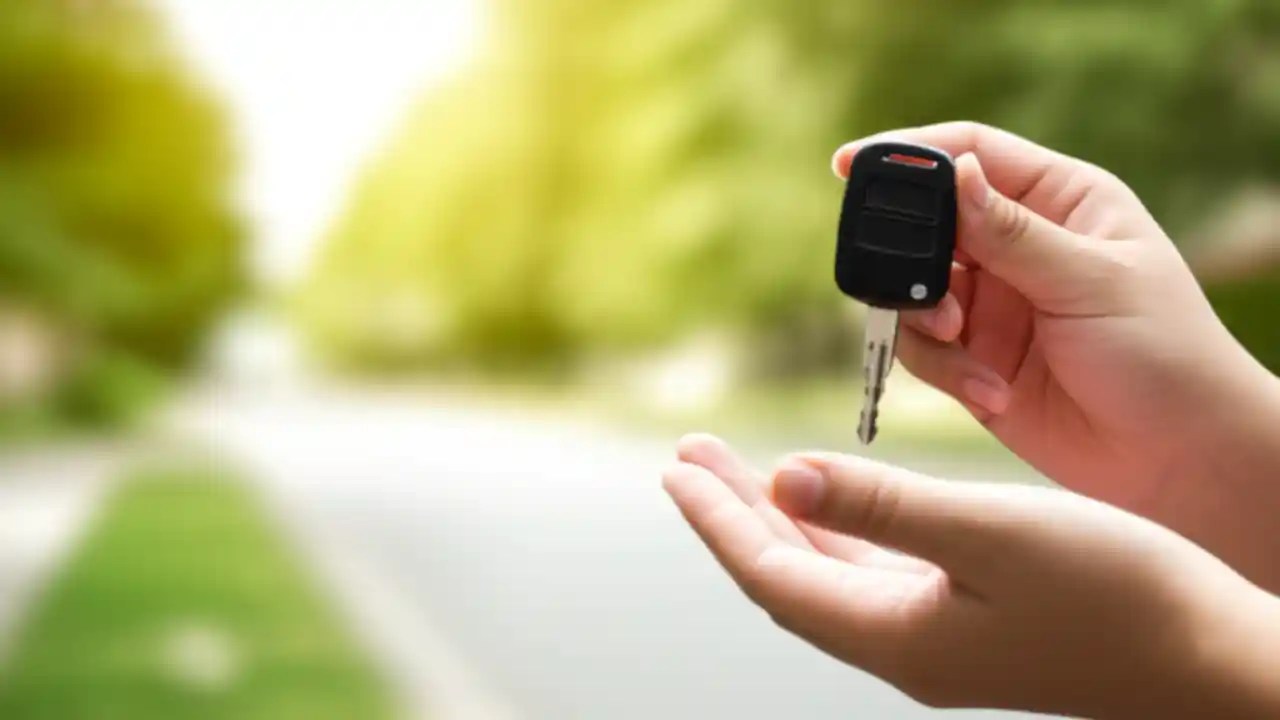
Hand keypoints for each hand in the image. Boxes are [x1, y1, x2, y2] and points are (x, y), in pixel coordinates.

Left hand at [664, 435, 1279, 717]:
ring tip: (737, 467)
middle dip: (733, 511)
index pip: (770, 573)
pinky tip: (828, 500)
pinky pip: (871, 572)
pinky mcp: (969, 622)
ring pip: (825, 570)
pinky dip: (835, 529)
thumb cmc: (1122, 597)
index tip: (675, 468)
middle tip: (689, 457)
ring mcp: (935, 637)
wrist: (1216, 658)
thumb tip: (783, 479)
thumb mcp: (993, 534)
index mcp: (896, 634)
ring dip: (778, 516)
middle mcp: (903, 644)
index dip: (716, 520)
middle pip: (785, 572)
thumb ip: (884, 506)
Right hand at [833, 122, 1279, 586]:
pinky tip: (992, 393)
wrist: (1176, 458)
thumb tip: (954, 170)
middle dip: (908, 256)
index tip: (852, 164)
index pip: (972, 155)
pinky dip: (942, 369)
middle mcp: (1016, 245)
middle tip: (919, 288)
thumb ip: (1012, 232)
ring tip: (960, 342)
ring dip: (923, 319)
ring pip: (911, 291)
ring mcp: (991, 304)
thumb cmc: (1162, 353)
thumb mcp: (1090, 280)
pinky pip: (921, 350)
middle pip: (926, 223)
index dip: (911, 153)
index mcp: (1059, 201)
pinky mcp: (972, 359)